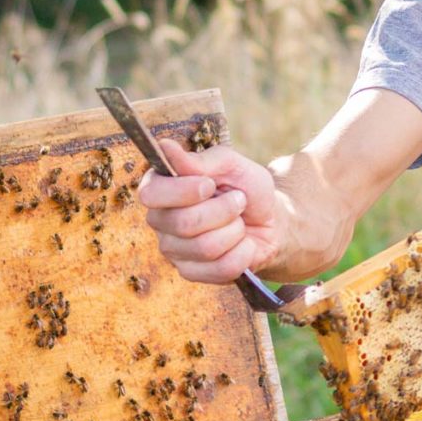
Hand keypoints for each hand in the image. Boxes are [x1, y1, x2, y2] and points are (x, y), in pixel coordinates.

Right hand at [137, 141, 281, 284]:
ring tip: (240, 222)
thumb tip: (165, 147)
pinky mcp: (191, 273)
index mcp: (162, 188)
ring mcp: (173, 250)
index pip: (151, 194)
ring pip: (205, 247)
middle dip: (223, 210)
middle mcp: (160, 220)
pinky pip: (219, 269)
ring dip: (235, 230)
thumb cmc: (247, 188)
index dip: (182, 192)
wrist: (271, 221)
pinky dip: (243, 253)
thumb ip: (200, 160)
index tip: (210, 185)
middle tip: (238, 200)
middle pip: (184, 223)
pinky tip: (243, 244)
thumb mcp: (231, 164)